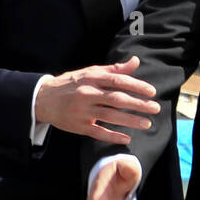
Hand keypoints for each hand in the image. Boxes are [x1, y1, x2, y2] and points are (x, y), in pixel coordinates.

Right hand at [35, 56, 159, 142]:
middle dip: (138, 104)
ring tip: (147, 123)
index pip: (118, 81)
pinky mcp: (78, 126)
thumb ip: (114, 70)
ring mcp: (82, 111)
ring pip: (110, 116)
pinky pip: (98, 132)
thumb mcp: (91, 72)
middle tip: (156, 108)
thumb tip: (136, 61)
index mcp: (92, 78)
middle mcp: (87, 94)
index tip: (152, 91)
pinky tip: (127, 138)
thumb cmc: (72, 83)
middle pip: (116, 99)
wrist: (43, 99)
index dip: (136, 86)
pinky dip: (113, 136)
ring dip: (130, 121)